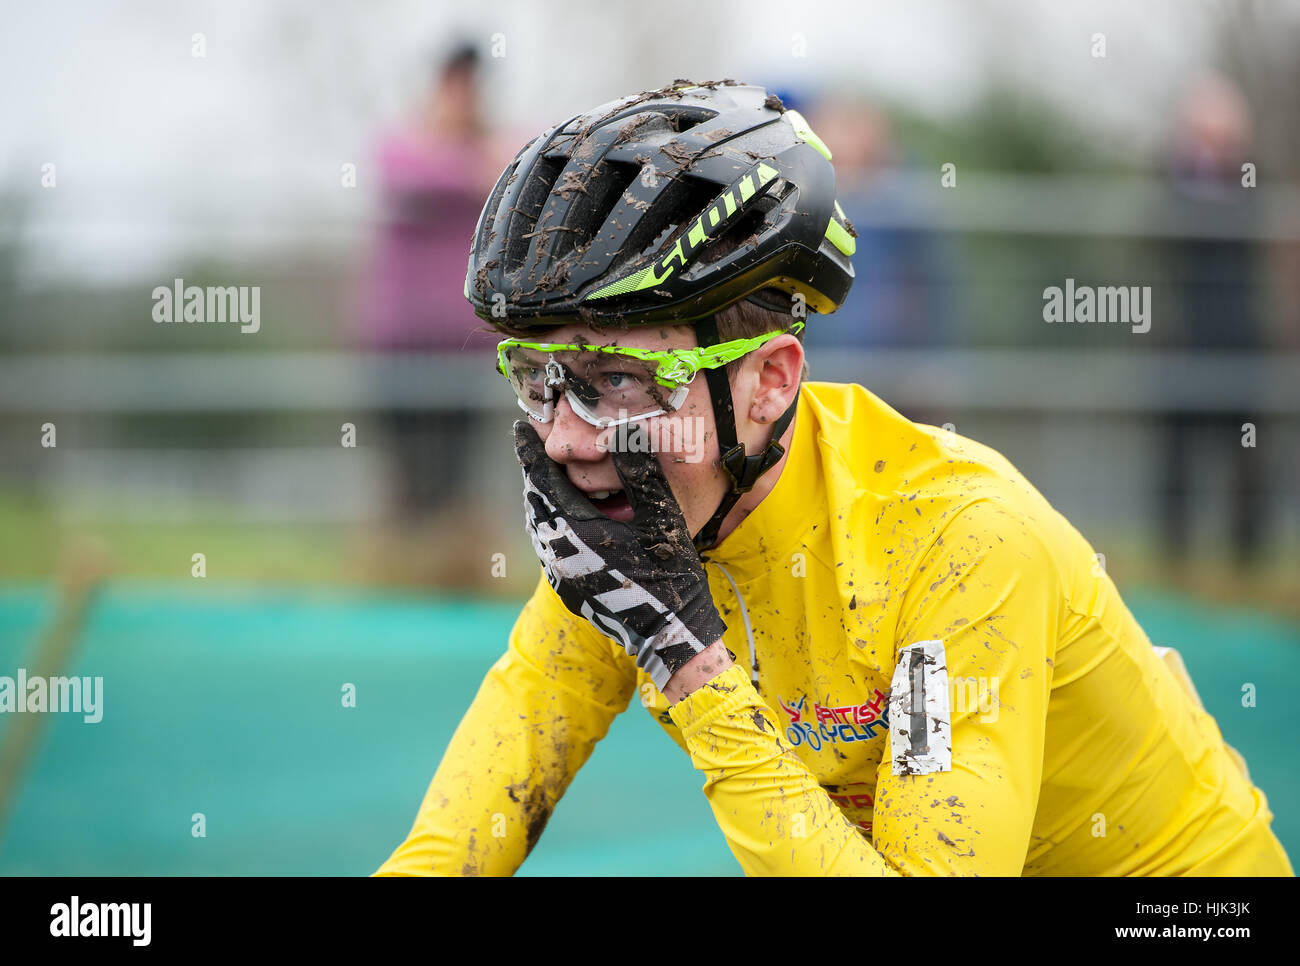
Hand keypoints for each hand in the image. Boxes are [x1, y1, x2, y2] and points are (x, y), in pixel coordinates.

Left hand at [514, 419, 727, 691]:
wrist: (670, 636)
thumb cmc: (670, 577)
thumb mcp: (662, 519)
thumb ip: (640, 474)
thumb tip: (623, 432)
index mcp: (574, 533)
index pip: (542, 480)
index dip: (530, 451)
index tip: (520, 425)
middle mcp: (557, 554)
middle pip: (535, 502)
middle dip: (534, 471)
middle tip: (532, 443)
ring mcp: (561, 575)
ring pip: (539, 525)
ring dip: (541, 497)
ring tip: (546, 473)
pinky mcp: (568, 588)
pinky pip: (549, 544)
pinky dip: (551, 521)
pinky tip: (565, 515)